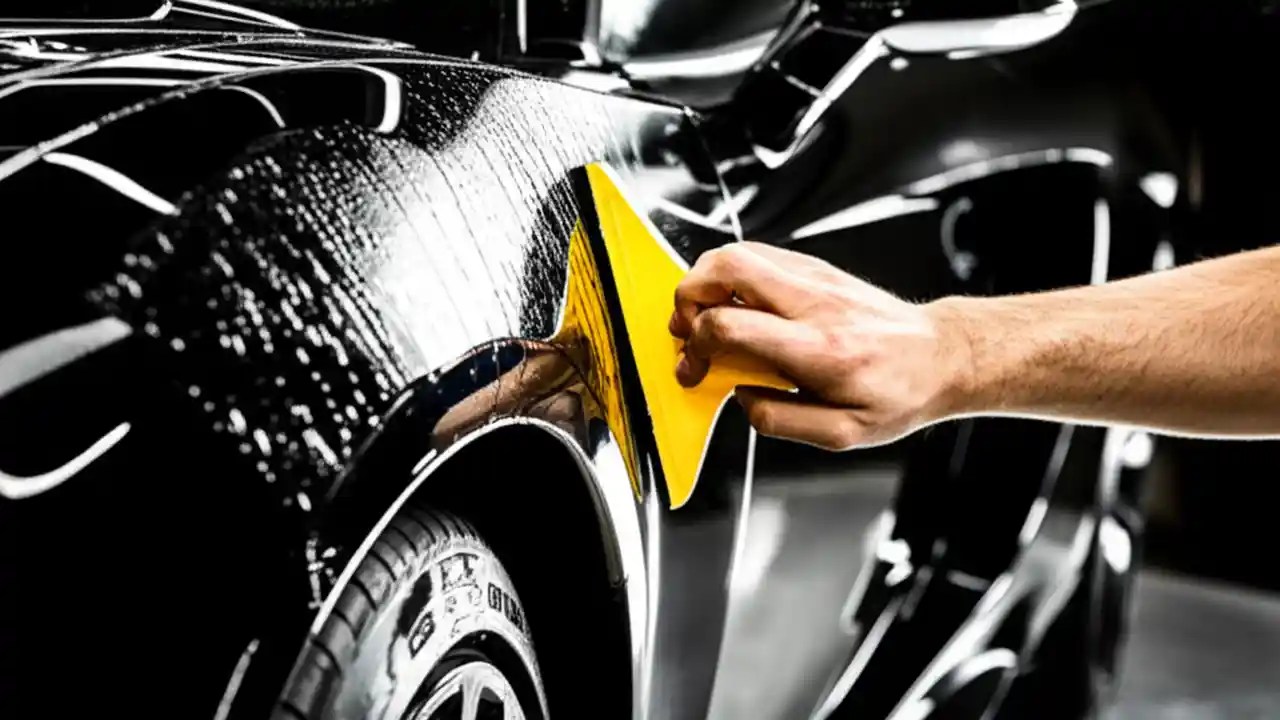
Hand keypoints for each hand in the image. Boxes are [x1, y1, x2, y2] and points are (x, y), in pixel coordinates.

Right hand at [669, 242, 972, 449]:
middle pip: (726, 268)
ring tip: (706, 315)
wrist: (938, 356)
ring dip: (706, 281)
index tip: (696, 365)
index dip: (696, 344)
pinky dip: (732, 275)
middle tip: (687, 328)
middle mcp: (813, 304)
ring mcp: (815, 279)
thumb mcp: (842, 434)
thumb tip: (741, 397)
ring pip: (738, 251)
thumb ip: (779, 420)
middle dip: (688, 296)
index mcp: (817, 350)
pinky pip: (759, 254)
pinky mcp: (816, 268)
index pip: (731, 324)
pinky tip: (737, 305)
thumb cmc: (897, 394)